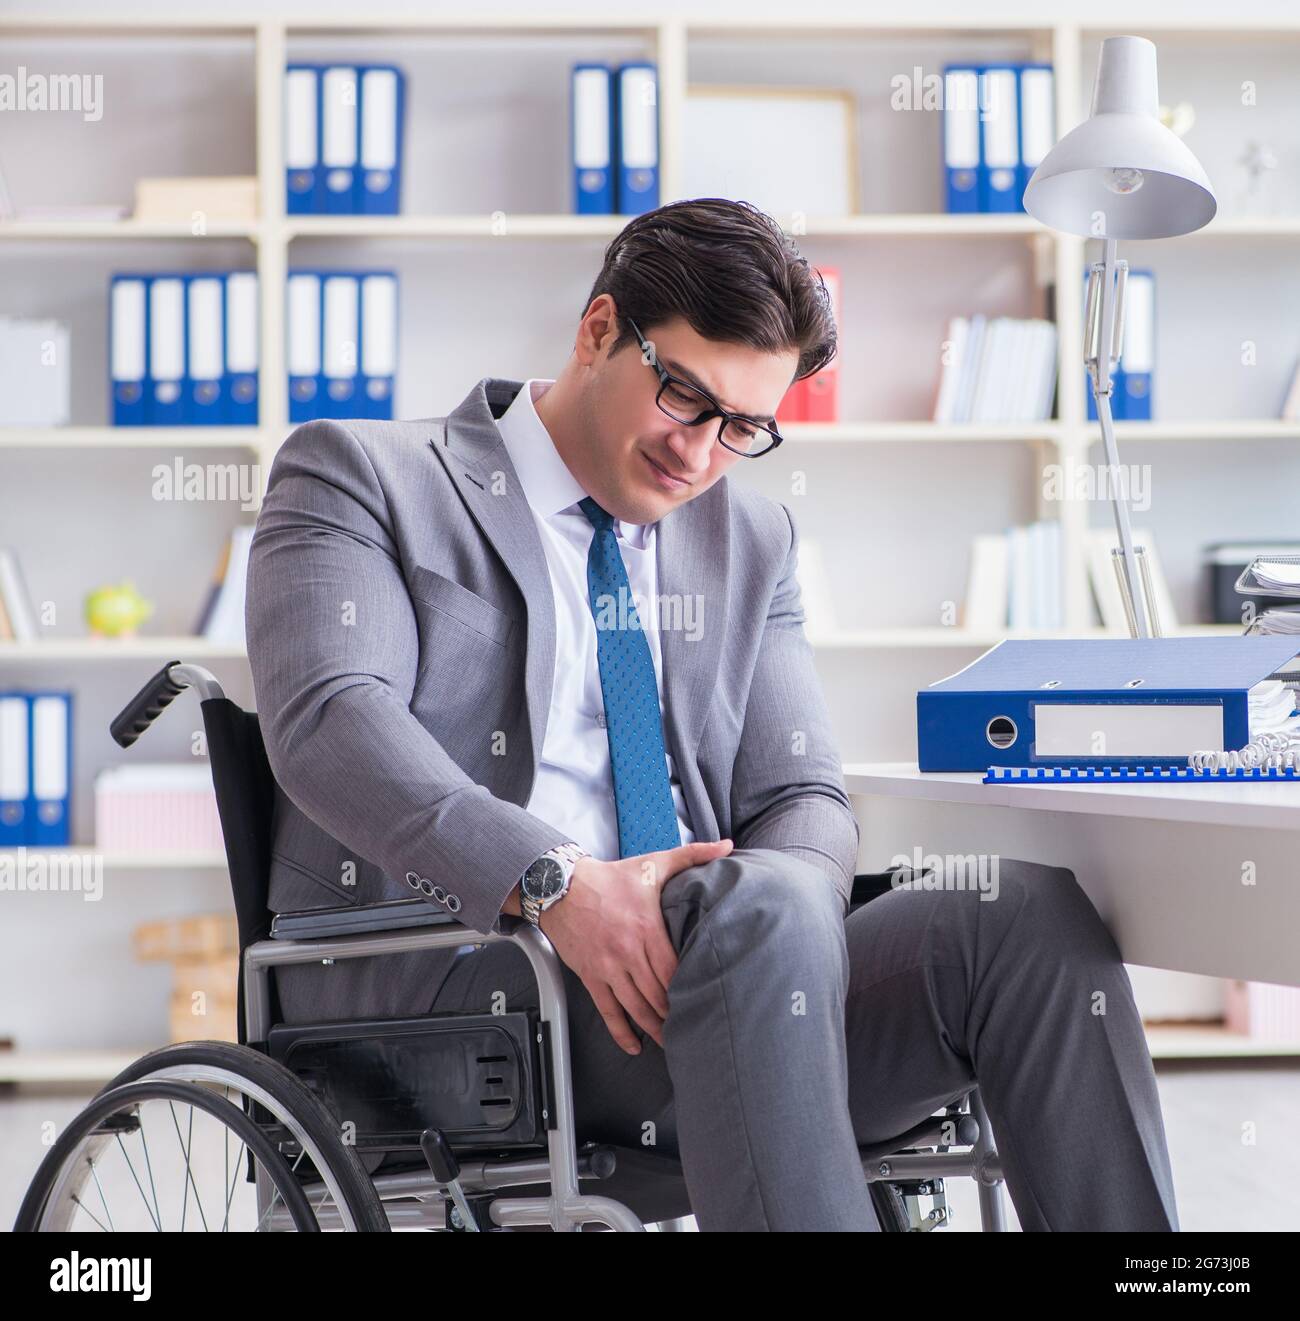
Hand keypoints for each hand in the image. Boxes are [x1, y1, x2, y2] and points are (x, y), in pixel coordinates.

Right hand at [539, 839, 733, 1054]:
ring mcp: (607, 966)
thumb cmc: (611, 878)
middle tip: (692, 1026)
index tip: (703, 998)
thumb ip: (693, 855)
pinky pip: (607, 1011)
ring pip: (635, 1006)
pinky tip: (634, 1046)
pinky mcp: (590, 975)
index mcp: (647, 926)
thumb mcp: (654, 863)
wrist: (562, 886)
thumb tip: (727, 846)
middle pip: (657, 992)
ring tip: (671, 1040)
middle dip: (675, 1013)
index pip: (673, 967)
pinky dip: (621, 1032)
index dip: (688, 987)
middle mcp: (627, 950)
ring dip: (654, 1027)